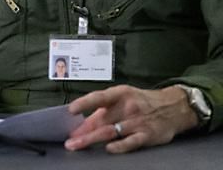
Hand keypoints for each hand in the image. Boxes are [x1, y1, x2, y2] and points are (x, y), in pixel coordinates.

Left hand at [66, 85, 197, 153]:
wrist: (174, 107)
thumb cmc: (142, 102)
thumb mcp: (123, 98)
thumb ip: (102, 110)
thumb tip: (81, 123)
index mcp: (120, 94)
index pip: (99, 97)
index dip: (84, 103)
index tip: (71, 110)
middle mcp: (128, 107)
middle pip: (101, 120)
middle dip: (83, 131)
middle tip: (69, 140)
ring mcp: (138, 121)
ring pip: (111, 131)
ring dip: (92, 139)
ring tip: (78, 145)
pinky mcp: (148, 135)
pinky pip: (132, 142)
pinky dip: (120, 146)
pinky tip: (109, 149)